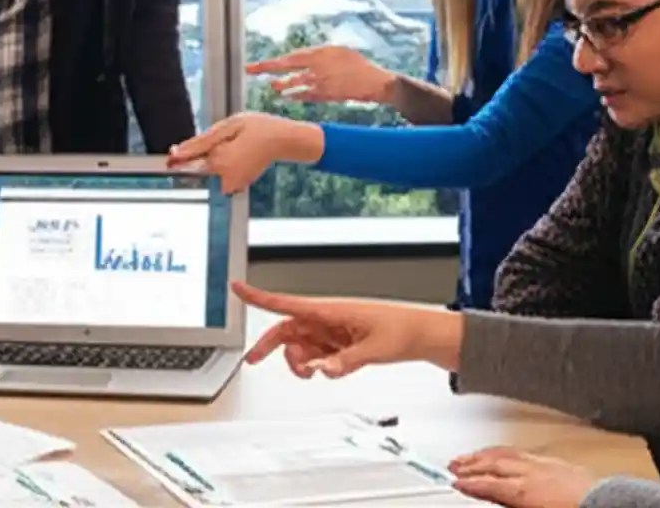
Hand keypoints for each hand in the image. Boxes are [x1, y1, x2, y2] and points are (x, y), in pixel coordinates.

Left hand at [166, 112, 323, 193]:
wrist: (284, 141)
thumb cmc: (259, 128)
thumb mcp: (229, 126)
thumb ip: (202, 140)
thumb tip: (178, 151)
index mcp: (220, 160)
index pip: (190, 160)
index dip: (179, 155)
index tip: (170, 154)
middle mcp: (225, 176)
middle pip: (202, 165)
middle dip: (208, 153)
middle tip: (230, 140)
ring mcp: (233, 183)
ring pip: (213, 170)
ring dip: (219, 158)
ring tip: (239, 145)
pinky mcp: (238, 185)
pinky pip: (224, 174)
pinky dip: (227, 164)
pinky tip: (242, 153)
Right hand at [232, 281, 463, 377]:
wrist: (422, 334)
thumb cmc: (402, 329)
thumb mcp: (374, 348)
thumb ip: (346, 361)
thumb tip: (324, 370)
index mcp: (330, 310)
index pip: (286, 304)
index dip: (259, 297)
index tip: (237, 287)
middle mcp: (326, 319)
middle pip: (285, 330)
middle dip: (270, 346)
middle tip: (254, 361)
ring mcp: (331, 333)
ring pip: (299, 347)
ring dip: (299, 363)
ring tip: (313, 373)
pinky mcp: (338, 345)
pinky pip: (316, 357)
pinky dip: (318, 367)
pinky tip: (333, 369)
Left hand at [247, 45, 395, 102]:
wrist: (375, 81)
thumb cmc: (358, 64)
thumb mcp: (339, 51)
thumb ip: (319, 54)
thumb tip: (301, 57)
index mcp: (321, 52)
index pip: (291, 56)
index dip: (273, 61)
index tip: (258, 64)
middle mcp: (318, 65)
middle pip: (287, 65)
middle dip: (266, 67)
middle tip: (250, 69)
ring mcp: (321, 81)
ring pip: (295, 82)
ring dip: (282, 85)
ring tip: (273, 86)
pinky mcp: (326, 95)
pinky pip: (306, 96)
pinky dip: (296, 96)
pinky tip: (287, 96)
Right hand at [449, 447, 597, 507]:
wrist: (610, 505)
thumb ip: (509, 503)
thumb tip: (491, 498)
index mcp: (526, 489)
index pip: (490, 483)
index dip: (470, 482)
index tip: (455, 482)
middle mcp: (533, 472)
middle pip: (494, 464)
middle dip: (471, 463)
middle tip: (453, 464)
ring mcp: (546, 464)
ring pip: (508, 454)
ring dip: (486, 453)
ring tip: (472, 455)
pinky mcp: (560, 462)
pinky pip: (524, 452)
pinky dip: (508, 451)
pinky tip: (505, 452)